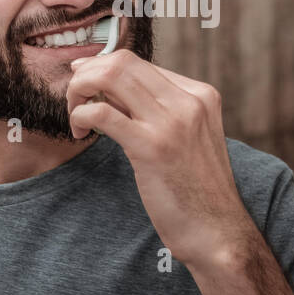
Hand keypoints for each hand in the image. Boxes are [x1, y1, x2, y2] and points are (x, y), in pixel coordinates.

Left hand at [66, 49, 257, 267]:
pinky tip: (80, 132)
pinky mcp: (152, 146)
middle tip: (75, 98)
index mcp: (201, 95)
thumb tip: (112, 93)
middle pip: (122, 61)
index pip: (140, 63)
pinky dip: (80, 115)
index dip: (103, 68)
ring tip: (76, 116)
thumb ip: (158, 112)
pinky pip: (101, 112)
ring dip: (80, 91)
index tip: (84, 82)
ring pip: (109, 76)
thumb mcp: (188, 138)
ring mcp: (172, 122)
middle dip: (87, 74)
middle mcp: (189, 101)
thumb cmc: (198, 192)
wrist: (219, 233)